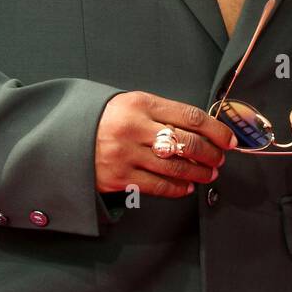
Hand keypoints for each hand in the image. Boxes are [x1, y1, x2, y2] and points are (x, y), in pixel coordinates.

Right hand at [96, 92, 237, 199]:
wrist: (64, 136)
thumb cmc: (104, 119)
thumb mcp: (129, 103)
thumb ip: (160, 112)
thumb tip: (200, 129)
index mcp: (140, 103)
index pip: (190, 116)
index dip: (216, 129)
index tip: (228, 139)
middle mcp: (134, 128)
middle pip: (187, 142)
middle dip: (210, 153)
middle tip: (219, 159)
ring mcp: (126, 154)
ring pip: (176, 167)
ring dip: (198, 173)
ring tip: (208, 174)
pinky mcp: (119, 177)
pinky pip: (157, 185)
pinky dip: (177, 187)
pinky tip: (187, 186)